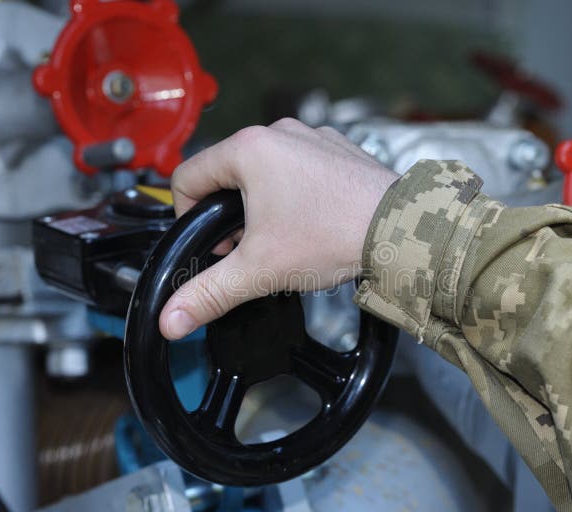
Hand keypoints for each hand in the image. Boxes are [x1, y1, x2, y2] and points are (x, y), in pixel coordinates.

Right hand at [159, 118, 397, 339]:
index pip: (188, 178)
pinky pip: (299, 167)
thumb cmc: (334, 237)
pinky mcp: (338, 149)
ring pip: (264, 170)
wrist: (400, 231)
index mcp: (249, 148)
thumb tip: (170, 319)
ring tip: (283, 238)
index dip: (188, 218)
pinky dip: (296, 192)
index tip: (213, 245)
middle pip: (227, 174)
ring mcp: (312, 137)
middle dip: (230, 215)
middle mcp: (279, 133)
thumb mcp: (259, 269)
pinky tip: (312, 222)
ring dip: (262, 204)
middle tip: (249, 249)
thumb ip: (209, 293)